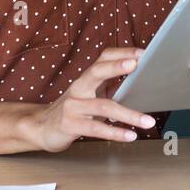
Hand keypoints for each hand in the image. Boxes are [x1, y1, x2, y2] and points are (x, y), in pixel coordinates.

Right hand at [27, 47, 154, 151]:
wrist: (42, 128)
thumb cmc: (74, 111)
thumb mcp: (91, 96)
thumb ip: (110, 87)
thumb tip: (140, 81)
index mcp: (86, 79)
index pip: (103, 58)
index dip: (122, 53)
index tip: (142, 53)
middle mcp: (78, 88)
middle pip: (97, 71)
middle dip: (116, 66)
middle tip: (136, 64)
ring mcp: (73, 106)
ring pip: (103, 106)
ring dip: (129, 114)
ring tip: (147, 121)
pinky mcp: (70, 125)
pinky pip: (96, 129)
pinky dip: (115, 132)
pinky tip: (130, 135)